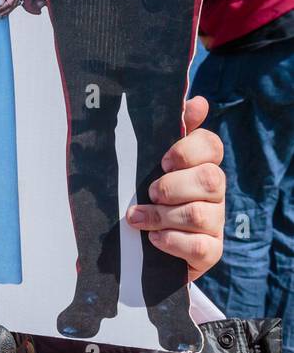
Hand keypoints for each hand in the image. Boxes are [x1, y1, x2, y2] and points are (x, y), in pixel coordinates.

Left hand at [0, 0, 23, 17]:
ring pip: (16, 3)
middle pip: (14, 5)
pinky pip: (17, 0)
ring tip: (2, 15)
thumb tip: (0, 3)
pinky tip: (7, 7)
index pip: (10, 2)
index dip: (3, 8)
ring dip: (9, 9)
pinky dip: (12, 5)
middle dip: (6, 11)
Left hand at [126, 96, 225, 282]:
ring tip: (138, 218)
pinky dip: (171, 241)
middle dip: (173, 186)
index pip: (211, 145)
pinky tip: (153, 239)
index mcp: (200, 164)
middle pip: (211, 179)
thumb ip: (166, 132)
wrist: (137, 245)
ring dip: (162, 216)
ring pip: (201, 214)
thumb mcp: (146, 163)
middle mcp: (213, 191)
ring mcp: (215, 222)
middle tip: (149, 192)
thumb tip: (197, 101)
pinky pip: (199, 246)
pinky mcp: (210, 251)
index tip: (163, 160)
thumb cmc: (143, 195)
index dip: (188, 151)